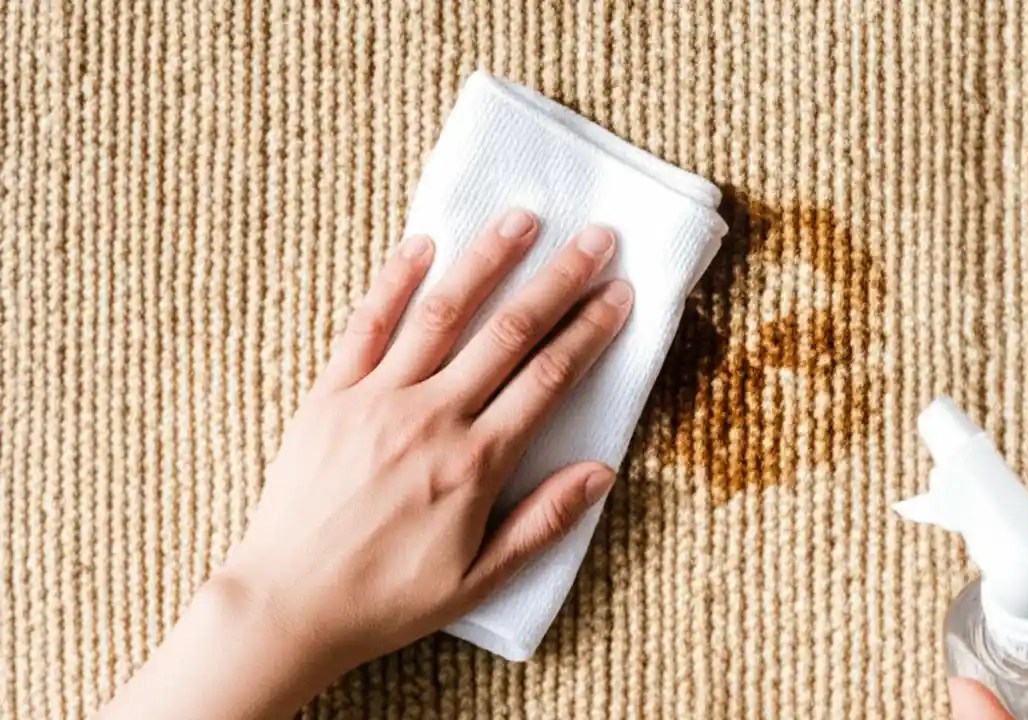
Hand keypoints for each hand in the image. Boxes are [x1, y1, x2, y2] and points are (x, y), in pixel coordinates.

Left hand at [100, 210, 633, 718]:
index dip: (589, 330)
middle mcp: (431, 419)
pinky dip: (394, 282)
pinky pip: (366, 326)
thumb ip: (542, 522)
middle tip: (594, 237)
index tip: (619, 292)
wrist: (289, 604)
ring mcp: (376, 400)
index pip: (548, 379)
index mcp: (475, 464)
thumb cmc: (388, 599)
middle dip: (557, 280)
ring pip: (441, 315)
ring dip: (485, 261)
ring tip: (521, 218)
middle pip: (507, 333)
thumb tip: (600, 472)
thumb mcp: (479, 580)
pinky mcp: (329, 396)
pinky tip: (422, 244)